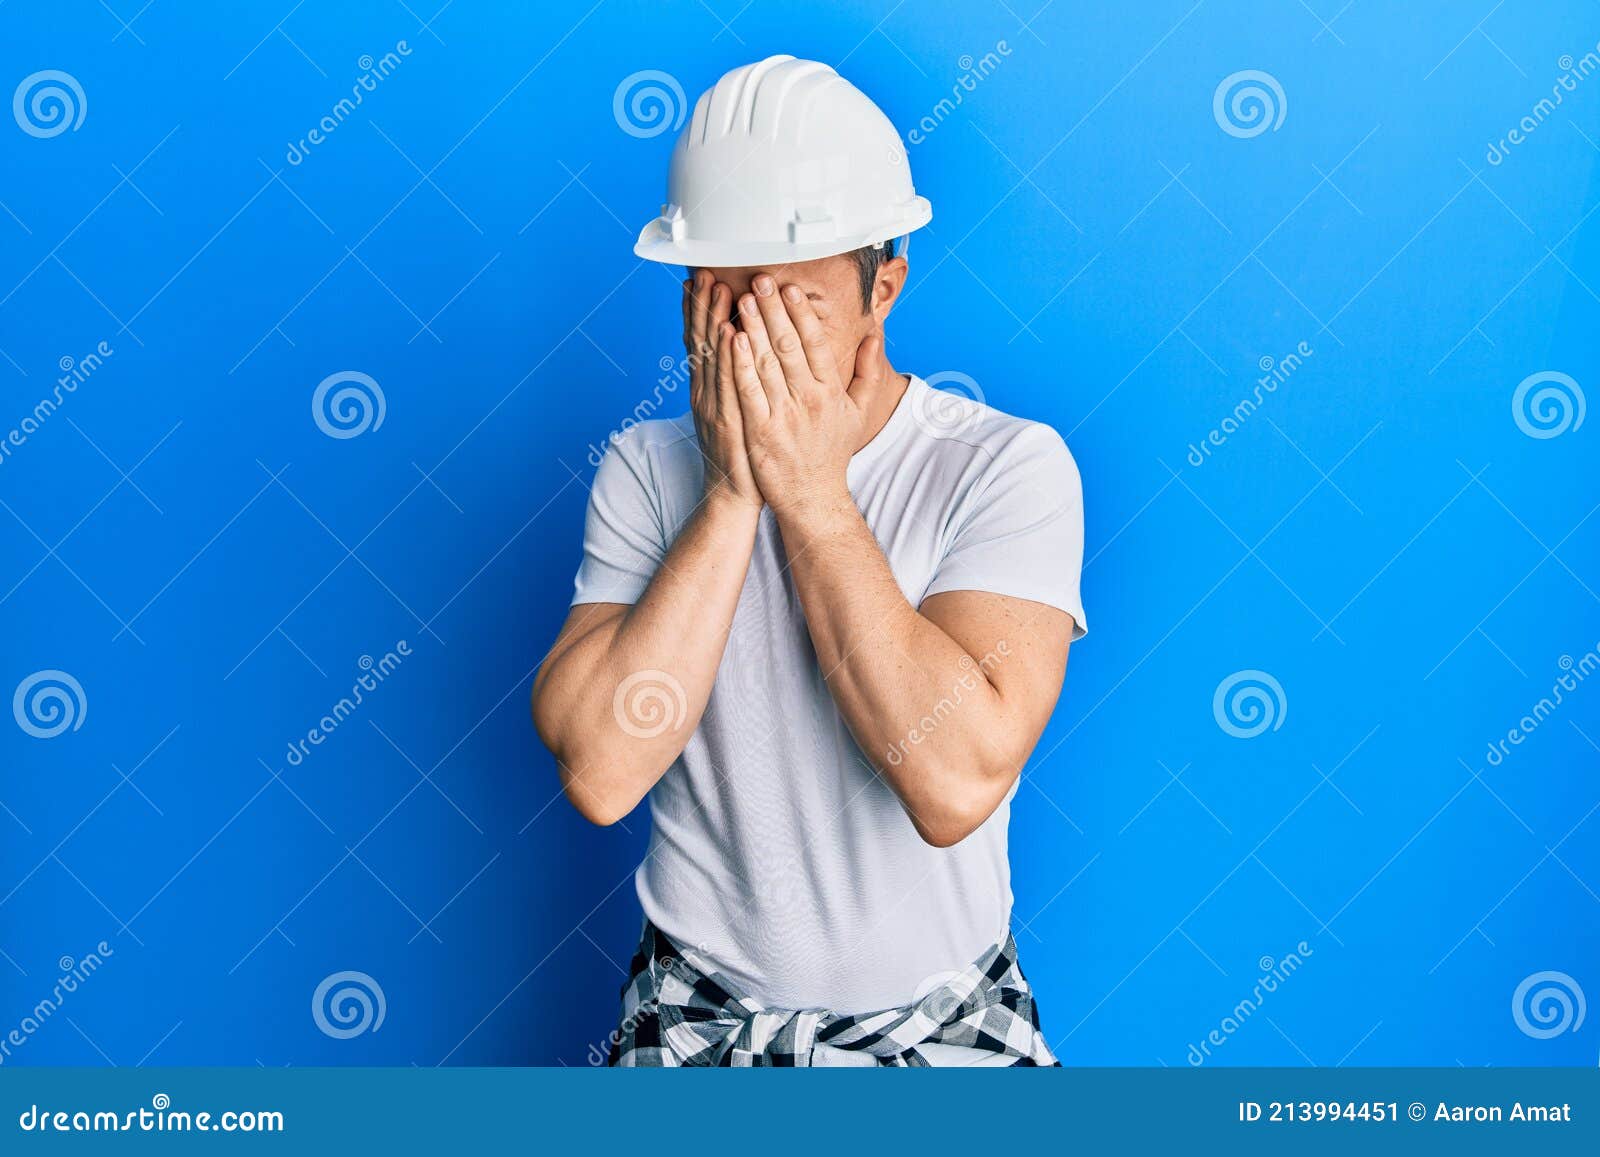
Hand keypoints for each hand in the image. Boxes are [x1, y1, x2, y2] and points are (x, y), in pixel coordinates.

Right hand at [684, 271, 762, 510]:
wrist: (734, 495)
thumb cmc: (741, 452)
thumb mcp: (731, 410)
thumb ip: (731, 379)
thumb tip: (736, 347)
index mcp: (707, 389)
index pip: (699, 341)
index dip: (696, 310)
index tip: (696, 279)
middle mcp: (705, 394)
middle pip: (701, 342)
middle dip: (702, 305)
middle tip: (703, 272)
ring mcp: (714, 407)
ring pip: (712, 356)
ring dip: (713, 319)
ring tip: (716, 288)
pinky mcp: (729, 422)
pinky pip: (730, 384)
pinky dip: (729, 358)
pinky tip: (731, 334)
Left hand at [729, 275, 879, 519]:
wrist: (812, 497)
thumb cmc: (831, 452)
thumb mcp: (858, 412)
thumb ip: (868, 371)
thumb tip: (876, 335)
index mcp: (830, 392)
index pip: (816, 344)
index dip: (802, 314)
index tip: (791, 289)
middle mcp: (809, 401)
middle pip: (790, 346)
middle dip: (774, 310)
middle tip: (761, 280)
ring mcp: (784, 416)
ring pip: (767, 364)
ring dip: (754, 328)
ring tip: (743, 300)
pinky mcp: (761, 432)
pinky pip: (749, 392)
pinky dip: (740, 365)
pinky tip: (730, 340)